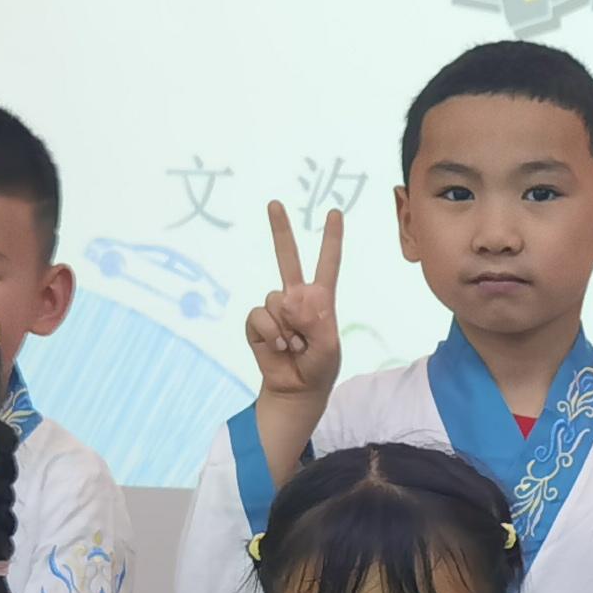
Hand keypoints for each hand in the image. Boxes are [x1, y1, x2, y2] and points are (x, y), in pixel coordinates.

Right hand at [246, 203, 345, 411]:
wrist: (296, 389)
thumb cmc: (319, 367)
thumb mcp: (329, 346)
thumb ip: (316, 320)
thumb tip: (292, 299)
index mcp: (320, 298)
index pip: (328, 263)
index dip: (331, 239)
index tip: (334, 213)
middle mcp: (296, 297)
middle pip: (287, 258)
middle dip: (280, 230)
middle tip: (274, 203)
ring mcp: (275, 308)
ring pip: (277, 299)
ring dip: (288, 327)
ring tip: (295, 345)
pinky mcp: (257, 322)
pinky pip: (261, 316)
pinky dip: (272, 333)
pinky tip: (279, 347)